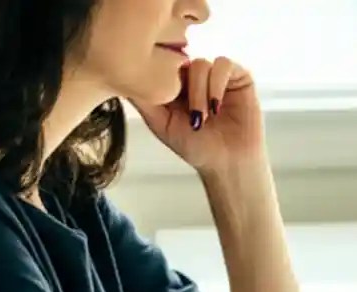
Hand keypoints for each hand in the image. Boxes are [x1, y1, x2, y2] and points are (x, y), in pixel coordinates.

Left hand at [128, 56, 264, 173]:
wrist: (228, 164)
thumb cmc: (195, 147)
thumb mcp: (159, 123)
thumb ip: (142, 99)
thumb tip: (118, 77)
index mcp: (176, 83)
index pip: (163, 64)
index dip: (162, 80)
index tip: (166, 105)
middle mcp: (196, 75)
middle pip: (180, 61)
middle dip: (183, 90)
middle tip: (191, 120)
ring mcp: (217, 74)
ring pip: (201, 63)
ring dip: (200, 93)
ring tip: (204, 119)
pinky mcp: (239, 76)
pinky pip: (223, 64)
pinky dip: (217, 85)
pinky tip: (216, 107)